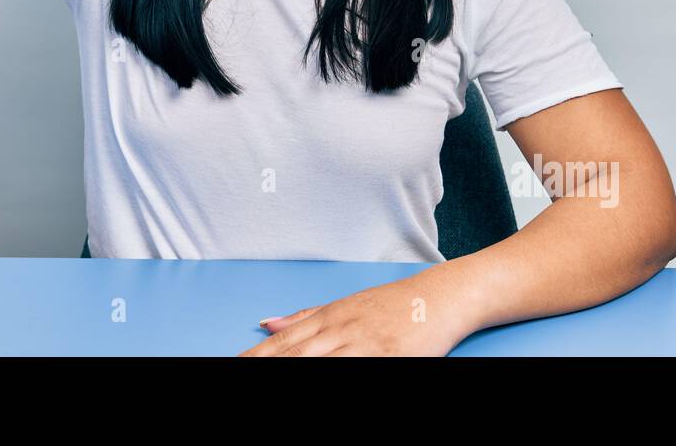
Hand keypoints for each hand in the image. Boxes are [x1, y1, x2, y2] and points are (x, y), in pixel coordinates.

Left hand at [237, 268, 476, 356]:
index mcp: (330, 316)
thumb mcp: (346, 304)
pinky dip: (338, 372)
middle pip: (297, 354)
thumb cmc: (392, 304)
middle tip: (240, 372)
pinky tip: (324, 378)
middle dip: (267, 365)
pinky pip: (358, 369)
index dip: (258, 356)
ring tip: (268, 379)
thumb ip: (305, 316)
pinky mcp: (387, 357)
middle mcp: (342, 329)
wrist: (439, 297)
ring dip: (294, 370)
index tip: (236, 364)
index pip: (284, 342)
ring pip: (321, 363)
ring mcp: (365, 344)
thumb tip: (266, 322)